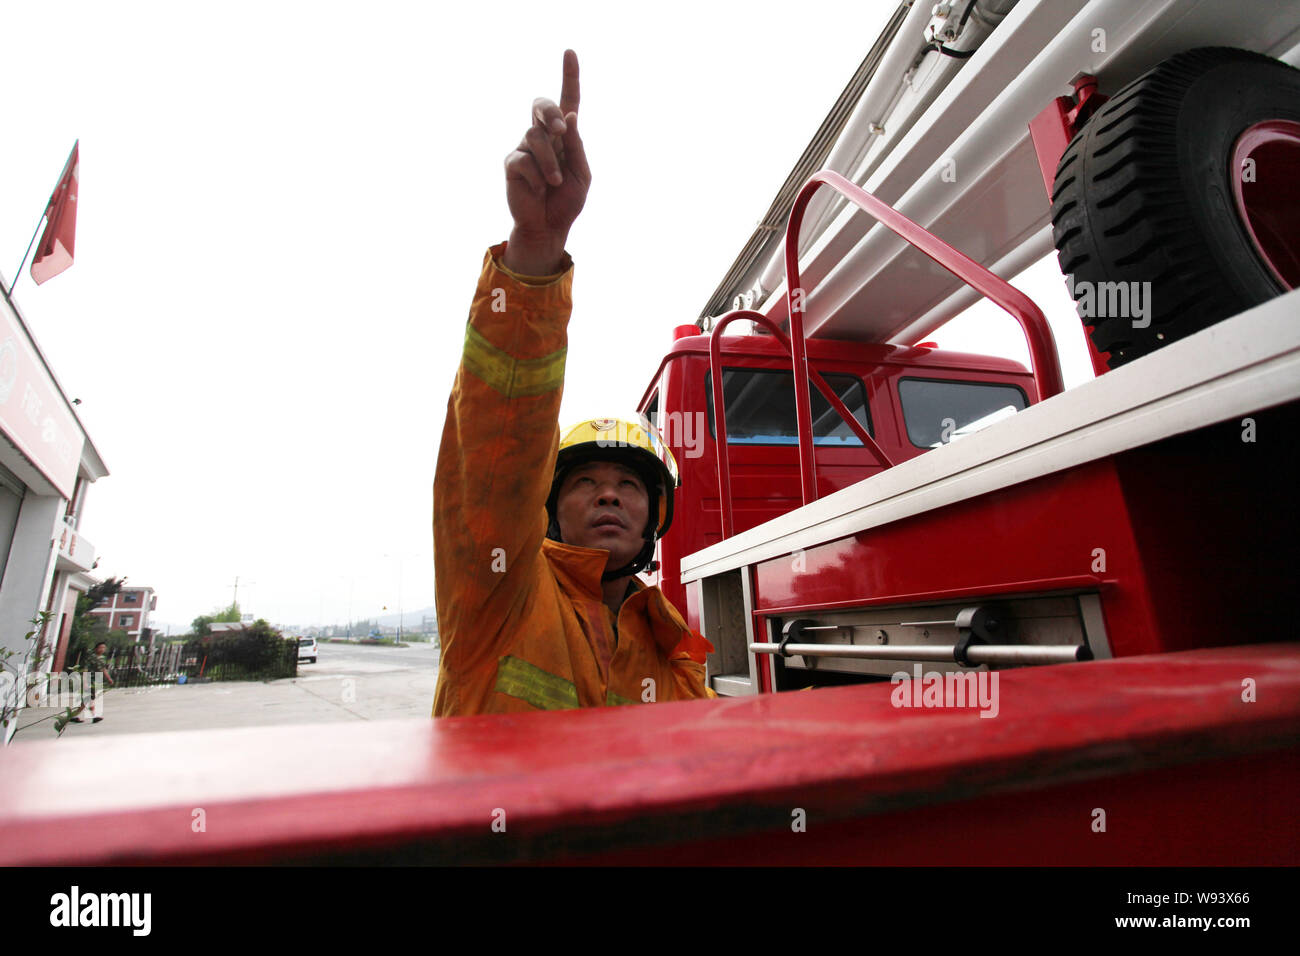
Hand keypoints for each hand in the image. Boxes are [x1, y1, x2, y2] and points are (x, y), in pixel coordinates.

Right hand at [502, 49, 590, 274]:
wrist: (549, 227)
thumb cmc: (566, 201)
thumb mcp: (582, 174)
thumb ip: (576, 147)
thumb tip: (569, 117)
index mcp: (564, 137)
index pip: (567, 101)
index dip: (569, 77)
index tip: (570, 52)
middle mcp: (543, 136)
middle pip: (542, 106)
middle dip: (550, 111)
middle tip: (561, 128)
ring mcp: (525, 148)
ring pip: (535, 137)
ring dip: (550, 162)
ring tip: (554, 183)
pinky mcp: (512, 163)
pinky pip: (524, 160)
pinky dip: (538, 176)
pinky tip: (540, 189)